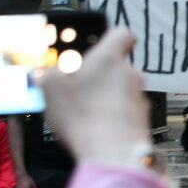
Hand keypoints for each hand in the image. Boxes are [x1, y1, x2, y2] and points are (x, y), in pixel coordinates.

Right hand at [37, 29, 148, 165]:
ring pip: (122, 89)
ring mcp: (139, 96)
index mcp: (109, 58)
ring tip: (86, 113)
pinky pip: (127, 111)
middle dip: (100, 75)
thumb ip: (48, 74)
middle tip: (79, 89)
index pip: (122, 34)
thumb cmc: (81, 116)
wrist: (111, 154)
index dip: (112, 37)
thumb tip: (44, 72)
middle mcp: (130, 73)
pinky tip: (98, 128)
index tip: (102, 45)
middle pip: (117, 66)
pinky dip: (115, 116)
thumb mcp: (51, 89)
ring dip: (108, 96)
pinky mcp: (143, 118)